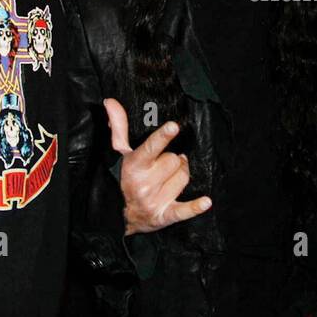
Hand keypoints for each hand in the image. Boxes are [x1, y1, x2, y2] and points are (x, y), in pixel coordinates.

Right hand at [104, 98, 209, 235]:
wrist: (123, 215)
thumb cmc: (126, 177)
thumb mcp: (121, 154)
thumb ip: (119, 127)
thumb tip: (110, 101)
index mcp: (134, 166)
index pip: (150, 147)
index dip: (163, 136)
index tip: (173, 126)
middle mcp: (143, 184)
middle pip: (175, 160)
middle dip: (173, 160)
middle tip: (164, 165)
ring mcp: (154, 200)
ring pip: (183, 176)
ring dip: (180, 176)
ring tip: (169, 179)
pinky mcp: (165, 215)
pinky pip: (185, 209)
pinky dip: (196, 206)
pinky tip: (206, 201)